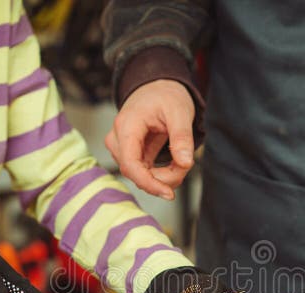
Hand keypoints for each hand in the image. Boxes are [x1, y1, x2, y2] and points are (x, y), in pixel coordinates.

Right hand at [105, 80, 195, 199]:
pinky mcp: (130, 155)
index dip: (149, 183)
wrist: (157, 87)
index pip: (130, 164)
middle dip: (164, 178)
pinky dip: (162, 173)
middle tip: (186, 165)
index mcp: (126, 126)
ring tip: (182, 160)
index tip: (168, 193)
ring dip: (164, 176)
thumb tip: (185, 163)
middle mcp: (118, 139)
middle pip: (136, 173)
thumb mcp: (180, 111)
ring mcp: (121, 149)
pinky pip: (144, 172)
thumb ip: (182, 138)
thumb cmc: (165, 95)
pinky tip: (175, 163)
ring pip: (140, 176)